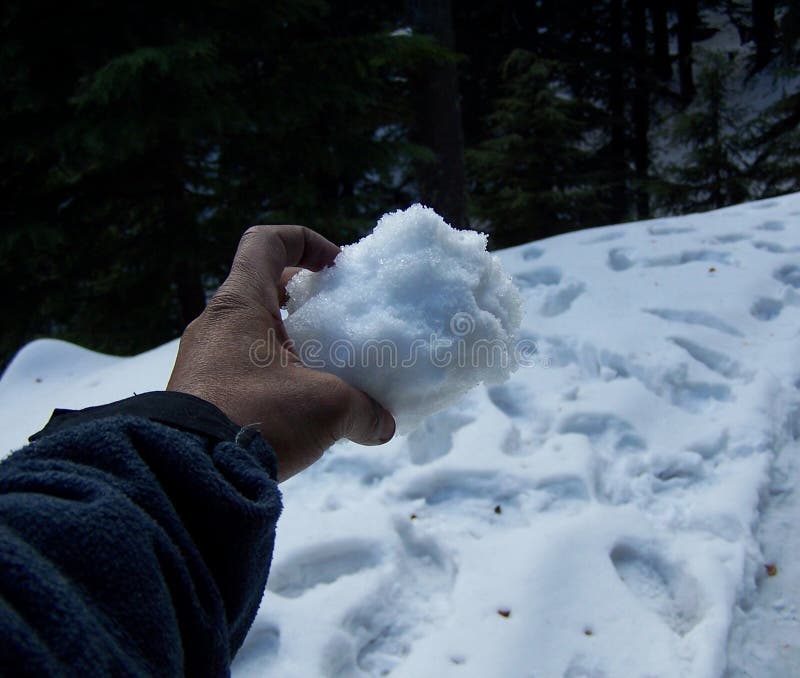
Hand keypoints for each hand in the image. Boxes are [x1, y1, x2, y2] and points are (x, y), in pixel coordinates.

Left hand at [167, 225, 395, 481]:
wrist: (189, 473)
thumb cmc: (258, 417)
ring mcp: (205, 359)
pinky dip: (276, 373)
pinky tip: (302, 406)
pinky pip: (244, 366)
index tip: (336, 269)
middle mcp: (216, 324)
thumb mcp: (326, 407)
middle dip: (308, 300)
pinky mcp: (202, 393)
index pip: (266, 243)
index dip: (305, 242)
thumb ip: (364, 410)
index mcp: (240, 305)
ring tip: (328, 369)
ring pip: (256, 332)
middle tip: (340, 320)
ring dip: (293, 342)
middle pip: (265, 288)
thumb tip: (384, 426)